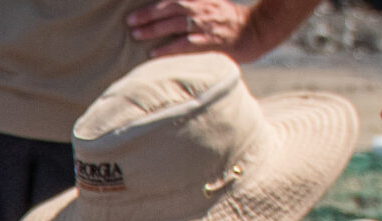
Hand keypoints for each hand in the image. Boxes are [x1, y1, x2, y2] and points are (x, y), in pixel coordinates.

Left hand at [128, 0, 248, 55]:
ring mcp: (205, 26)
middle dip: (149, 14)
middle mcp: (201, 9)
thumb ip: (189, 3)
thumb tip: (166, 8)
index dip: (155, 3)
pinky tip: (153, 53)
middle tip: (129, 21)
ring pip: (176, 24)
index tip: (133, 7)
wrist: (252, 31)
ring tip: (136, 35)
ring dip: (154, 29)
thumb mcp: (208, 3)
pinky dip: (168, 48)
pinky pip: (185, 45)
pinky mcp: (209, 43)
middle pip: (171, 8)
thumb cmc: (223, 19)